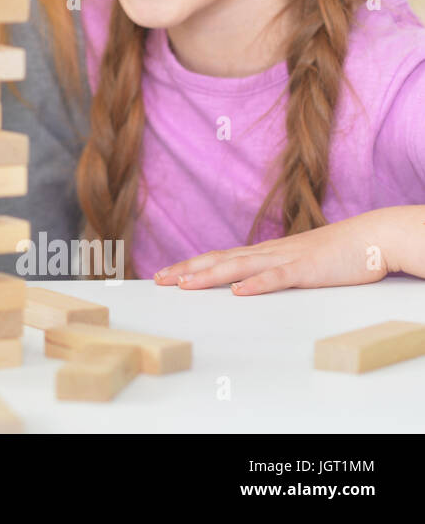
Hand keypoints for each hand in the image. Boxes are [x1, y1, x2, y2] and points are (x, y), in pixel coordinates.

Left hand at [153, 208, 394, 294]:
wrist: (372, 237)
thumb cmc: (335, 253)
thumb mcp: (296, 262)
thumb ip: (272, 271)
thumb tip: (247, 283)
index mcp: (264, 253)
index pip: (218, 258)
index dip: (190, 265)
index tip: (164, 274)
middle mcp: (268, 253)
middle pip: (219, 260)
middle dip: (187, 270)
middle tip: (158, 280)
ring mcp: (286, 259)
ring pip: (240, 267)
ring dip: (210, 276)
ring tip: (185, 285)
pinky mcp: (307, 269)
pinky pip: (278, 278)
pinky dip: (257, 284)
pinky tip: (239, 292)